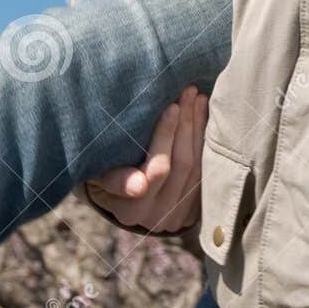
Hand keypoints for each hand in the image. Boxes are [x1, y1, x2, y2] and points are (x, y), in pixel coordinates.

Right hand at [84, 85, 206, 233]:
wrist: (132, 207)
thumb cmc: (110, 175)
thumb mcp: (103, 173)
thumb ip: (115, 174)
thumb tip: (139, 181)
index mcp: (128, 208)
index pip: (151, 170)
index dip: (164, 137)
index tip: (172, 108)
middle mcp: (154, 216)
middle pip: (177, 164)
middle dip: (184, 123)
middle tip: (186, 92)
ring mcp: (177, 215)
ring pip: (194, 166)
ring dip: (198, 128)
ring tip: (197, 97)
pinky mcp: (194, 209)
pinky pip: (205, 170)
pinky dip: (204, 140)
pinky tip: (204, 116)